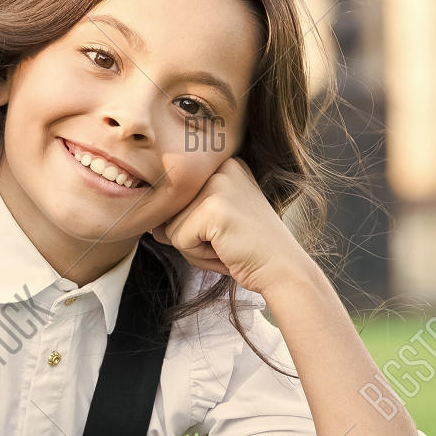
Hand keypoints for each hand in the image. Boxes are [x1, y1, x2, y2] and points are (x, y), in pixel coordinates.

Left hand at [147, 156, 310, 295]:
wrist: (283, 269)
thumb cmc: (248, 250)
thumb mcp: (212, 227)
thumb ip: (180, 220)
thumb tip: (151, 226)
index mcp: (224, 165)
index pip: (177, 199)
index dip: (194, 226)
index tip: (228, 231)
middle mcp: (221, 167)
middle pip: (171, 211)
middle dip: (192, 238)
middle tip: (227, 241)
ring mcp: (218, 184)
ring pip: (170, 227)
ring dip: (194, 248)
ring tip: (227, 245)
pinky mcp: (213, 207)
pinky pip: (178, 239)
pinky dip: (197, 255)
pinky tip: (226, 250)